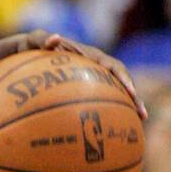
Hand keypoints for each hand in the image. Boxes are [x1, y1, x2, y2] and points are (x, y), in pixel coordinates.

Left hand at [15, 30, 146, 120]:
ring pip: (115, 93)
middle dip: (134, 97)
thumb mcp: (34, 41)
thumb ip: (43, 40)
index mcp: (91, 55)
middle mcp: (96, 66)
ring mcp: (92, 78)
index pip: (114, 67)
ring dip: (127, 107)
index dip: (124, 80)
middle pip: (121, 81)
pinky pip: (99, 101)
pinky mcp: (84, 88)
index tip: (131, 94)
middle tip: (142, 115)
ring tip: (139, 124)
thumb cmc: (31, 46)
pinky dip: (106, 114)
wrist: (29, 52)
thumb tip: (55, 38)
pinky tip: (108, 133)